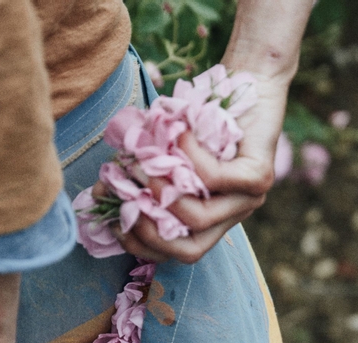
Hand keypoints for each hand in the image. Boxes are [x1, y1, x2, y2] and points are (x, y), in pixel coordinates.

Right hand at [113, 73, 289, 263]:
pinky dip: (187, 159)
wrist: (250, 75)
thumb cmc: (201, 112)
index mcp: (213, 215)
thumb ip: (142, 176)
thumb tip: (99, 195)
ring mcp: (250, 198)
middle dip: (149, 231)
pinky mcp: (258, 175)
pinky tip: (176, 134)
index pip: (179, 252)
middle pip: (190, 250)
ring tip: (141, 163)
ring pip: (198, 218)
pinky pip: (213, 180)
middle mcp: (234, 214)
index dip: (142, 246)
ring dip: (159, 191)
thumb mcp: (164, 151)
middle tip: (125, 195)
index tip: (112, 221)